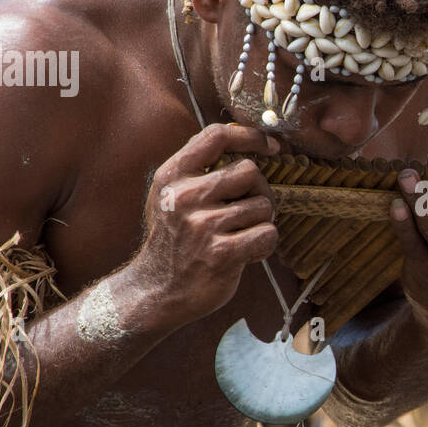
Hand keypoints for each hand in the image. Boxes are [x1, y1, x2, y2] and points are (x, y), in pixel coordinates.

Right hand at [135, 123, 281, 323]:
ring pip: (263, 205)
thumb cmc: (174, 240)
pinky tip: (246, 253)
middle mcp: (184, 196)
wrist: (157, 290)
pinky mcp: (222, 253)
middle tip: (250, 211)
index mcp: (172, 176)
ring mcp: (203, 225)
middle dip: (259, 191)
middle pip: (250, 171)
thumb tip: (246, 140)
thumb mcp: (170, 195)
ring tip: (241, 236)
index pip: (216, 136)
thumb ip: (198, 168)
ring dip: (261, 222)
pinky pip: (267, 234)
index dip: (250, 136)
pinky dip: (265, 244)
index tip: (271, 146)